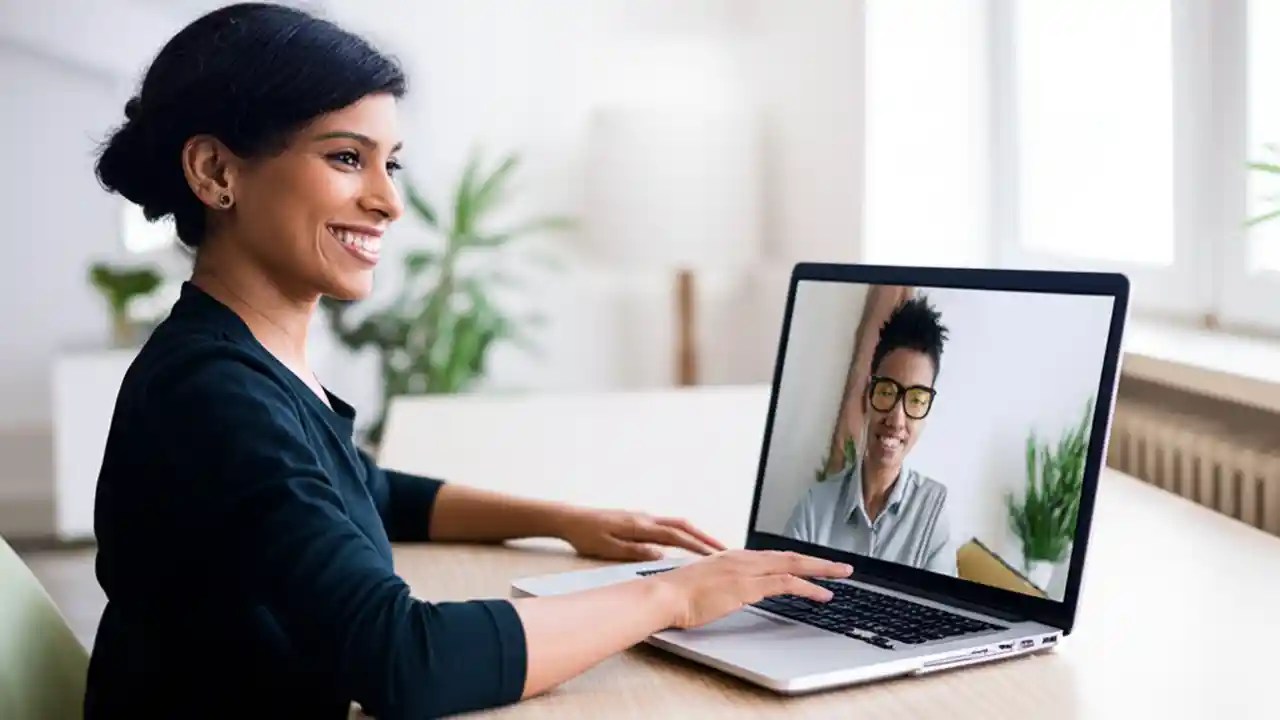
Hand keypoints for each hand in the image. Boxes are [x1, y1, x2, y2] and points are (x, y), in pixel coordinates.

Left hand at [557, 508, 726, 561]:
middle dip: (705, 537)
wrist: (569, 519)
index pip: (676, 535)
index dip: (697, 545)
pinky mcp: (638, 521)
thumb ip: (635, 552)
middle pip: (683, 525)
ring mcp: (642, 518)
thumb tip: (662, 556)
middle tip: (725, 549)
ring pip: (676, 524)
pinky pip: (667, 525)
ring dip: (696, 534)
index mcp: (640, 526)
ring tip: (712, 547)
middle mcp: (645, 518)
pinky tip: (686, 542)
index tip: (716, 555)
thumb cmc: (586, 535)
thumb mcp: (608, 548)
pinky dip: (683, 533)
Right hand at [649, 550, 852, 628]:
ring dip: (821, 571)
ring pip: (793, 565)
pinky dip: (808, 587)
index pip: (774, 557)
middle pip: (790, 557)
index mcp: (734, 557)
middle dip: (819, 562)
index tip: (814, 565)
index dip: (798, 561)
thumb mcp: (705, 583)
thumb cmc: (678, 594)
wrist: (664, 595)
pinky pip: (786, 584)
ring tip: (841, 575)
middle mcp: (743, 558)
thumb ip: (722, 583)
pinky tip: (822, 594)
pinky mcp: (747, 585)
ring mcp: (746, 570)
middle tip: (842, 566)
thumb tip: (730, 590)